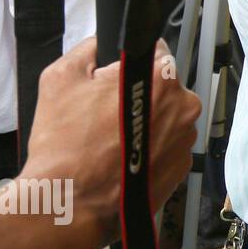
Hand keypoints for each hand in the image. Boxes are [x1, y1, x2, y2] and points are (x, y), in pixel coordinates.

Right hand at [24, 38, 200, 240]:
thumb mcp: (61, 77)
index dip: (132, 64)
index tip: (117, 76)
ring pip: (167, 120)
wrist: (70, 203)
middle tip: (105, 113)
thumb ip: (87, 50)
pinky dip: (150, 150)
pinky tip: (123, 159)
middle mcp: (184, 107)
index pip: (157, 54)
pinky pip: (168, 148)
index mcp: (162, 79)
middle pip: (164, 89)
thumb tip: (98, 45)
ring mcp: (186, 140)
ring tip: (110, 141)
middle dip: (138, 96)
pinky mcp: (182, 168)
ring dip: (145, 124)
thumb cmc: (66, 146)